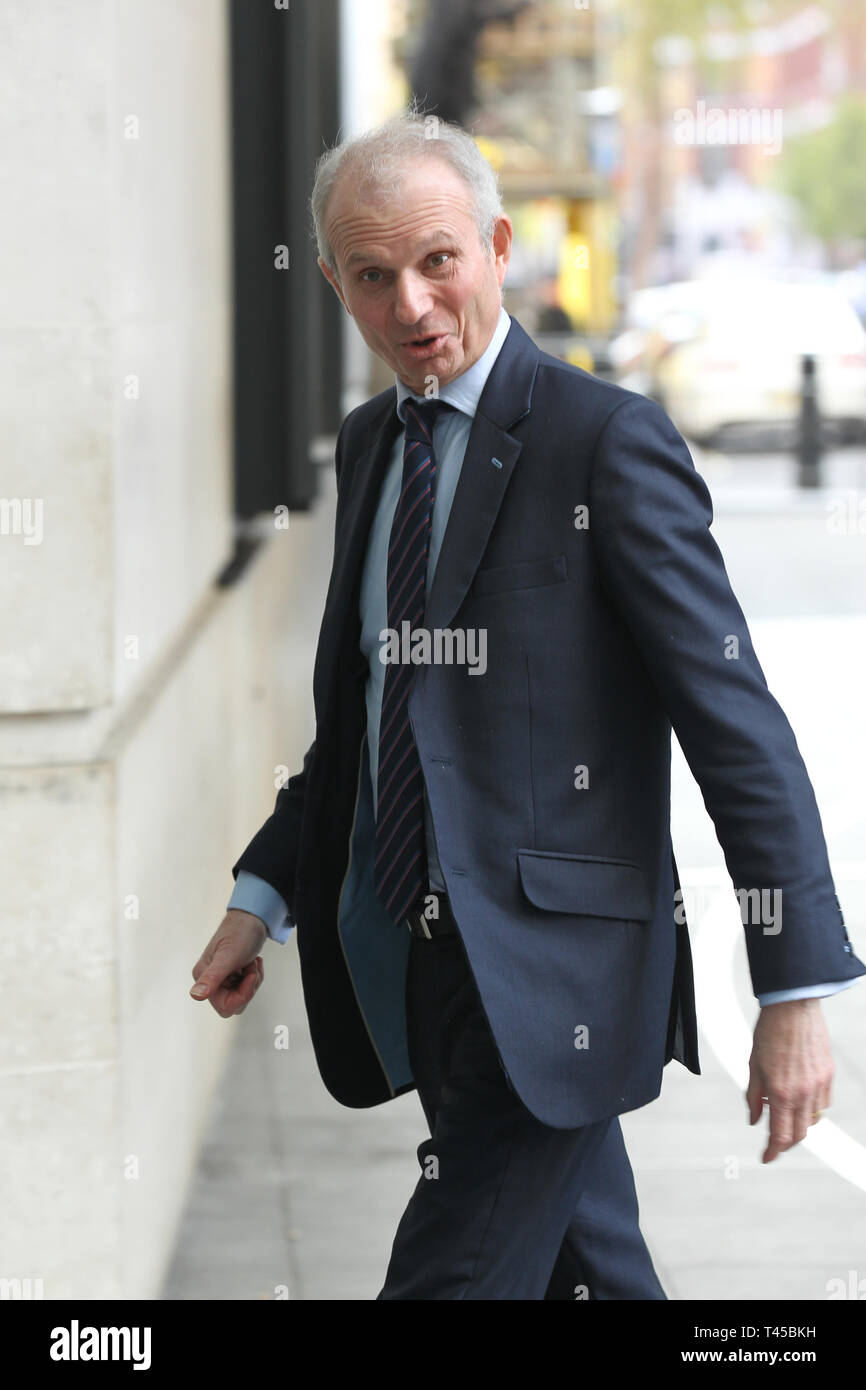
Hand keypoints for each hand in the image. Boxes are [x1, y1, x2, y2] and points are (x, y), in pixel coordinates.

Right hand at [190, 909, 266, 1016]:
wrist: (252, 917)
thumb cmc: (240, 932)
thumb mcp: (228, 956)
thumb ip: (212, 977)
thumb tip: (196, 995)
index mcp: (203, 976)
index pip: (225, 1007)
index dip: (242, 995)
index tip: (249, 976)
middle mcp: (209, 980)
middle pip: (234, 1004)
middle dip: (248, 987)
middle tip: (250, 967)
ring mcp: (220, 978)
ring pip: (241, 996)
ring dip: (252, 980)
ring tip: (251, 962)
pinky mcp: (230, 975)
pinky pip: (245, 988)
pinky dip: (254, 976)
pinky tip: (252, 962)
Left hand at [746, 998, 832, 1162]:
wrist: (792, 1006)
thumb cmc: (770, 1032)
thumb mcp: (753, 1066)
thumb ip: (754, 1097)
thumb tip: (755, 1120)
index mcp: (782, 1092)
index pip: (780, 1135)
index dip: (773, 1151)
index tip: (766, 1157)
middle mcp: (804, 1093)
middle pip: (800, 1134)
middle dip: (786, 1143)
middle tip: (774, 1142)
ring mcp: (820, 1084)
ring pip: (813, 1119)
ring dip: (799, 1125)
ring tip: (784, 1116)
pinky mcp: (829, 1074)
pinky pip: (823, 1103)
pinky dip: (811, 1108)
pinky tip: (799, 1099)